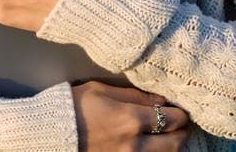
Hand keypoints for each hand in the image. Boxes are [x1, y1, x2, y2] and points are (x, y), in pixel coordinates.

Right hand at [72, 82, 189, 151]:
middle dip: (182, 131)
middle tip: (183, 122)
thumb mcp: (103, 90)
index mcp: (131, 120)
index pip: (171, 119)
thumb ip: (135, 95)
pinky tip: (155, 146)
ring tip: (172, 134)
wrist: (52, 132)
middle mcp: (134, 145)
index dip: (181, 113)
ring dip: (172, 146)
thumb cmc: (76, 105)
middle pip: (174, 143)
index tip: (181, 107)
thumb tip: (161, 99)